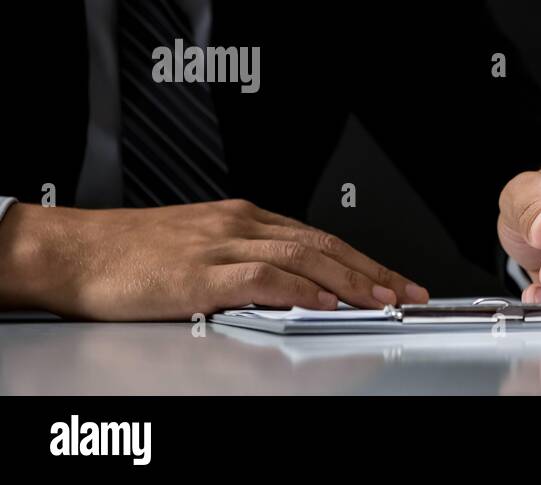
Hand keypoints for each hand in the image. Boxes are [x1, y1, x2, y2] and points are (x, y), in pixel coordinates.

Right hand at [0, 200, 428, 320]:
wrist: (72, 251)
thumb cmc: (127, 256)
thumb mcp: (199, 252)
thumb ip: (245, 267)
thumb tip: (292, 291)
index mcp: (241, 219)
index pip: (319, 238)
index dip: (363, 260)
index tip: (393, 278)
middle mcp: (239, 224)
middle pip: (324, 244)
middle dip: (373, 269)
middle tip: (408, 290)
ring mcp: (222, 245)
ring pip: (304, 257)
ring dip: (350, 280)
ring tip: (383, 299)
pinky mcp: (202, 271)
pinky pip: (263, 276)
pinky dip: (300, 288)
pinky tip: (324, 301)